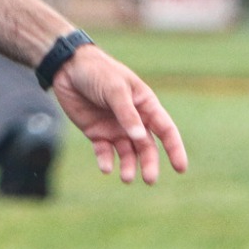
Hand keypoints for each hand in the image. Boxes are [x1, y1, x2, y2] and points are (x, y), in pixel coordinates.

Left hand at [50, 45, 188, 185]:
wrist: (67, 68)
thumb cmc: (98, 71)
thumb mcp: (115, 89)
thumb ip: (127, 113)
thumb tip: (140, 138)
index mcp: (145, 105)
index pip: (166, 130)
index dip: (175, 149)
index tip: (181, 168)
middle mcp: (133, 120)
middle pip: (147, 147)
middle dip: (150, 164)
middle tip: (150, 180)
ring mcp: (115, 128)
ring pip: (128, 153)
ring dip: (129, 167)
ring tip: (126, 178)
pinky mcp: (97, 133)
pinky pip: (105, 152)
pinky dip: (106, 161)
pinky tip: (106, 168)